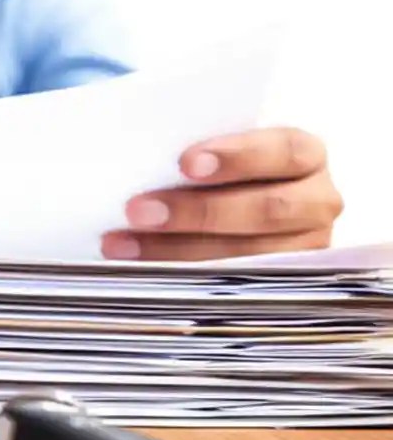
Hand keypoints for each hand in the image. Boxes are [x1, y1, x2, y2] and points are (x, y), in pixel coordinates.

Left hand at [102, 127, 343, 260]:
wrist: (234, 204)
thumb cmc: (217, 172)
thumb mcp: (215, 154)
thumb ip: (195, 156)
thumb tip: (138, 161)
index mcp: (305, 156)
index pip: (284, 152)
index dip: (236, 158)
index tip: (185, 163)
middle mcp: (316, 202)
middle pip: (266, 210)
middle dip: (197, 212)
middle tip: (138, 209)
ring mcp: (304, 248)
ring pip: (247, 256)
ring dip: (177, 250)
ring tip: (123, 244)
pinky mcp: (281, 284)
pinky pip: (232, 288)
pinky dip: (181, 278)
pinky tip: (140, 270)